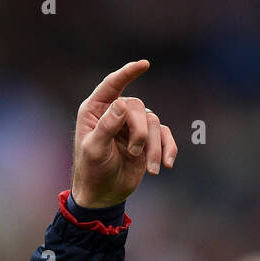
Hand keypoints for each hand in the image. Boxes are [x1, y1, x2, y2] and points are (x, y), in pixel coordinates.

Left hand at [71, 59, 176, 207]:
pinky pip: (165, 136)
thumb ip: (107, 126)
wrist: (103, 195)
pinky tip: (167, 165)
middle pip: (138, 107)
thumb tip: (123, 102)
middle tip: (134, 151)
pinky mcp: (146, 141)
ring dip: (154, 146)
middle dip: (140, 130)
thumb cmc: (91, 171)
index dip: (128, 72)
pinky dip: (168, 149)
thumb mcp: (95, 149)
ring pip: (153, 122)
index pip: (112, 85)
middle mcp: (115, 113)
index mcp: (95, 110)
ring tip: (150, 169)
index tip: (144, 64)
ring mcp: (132, 126)